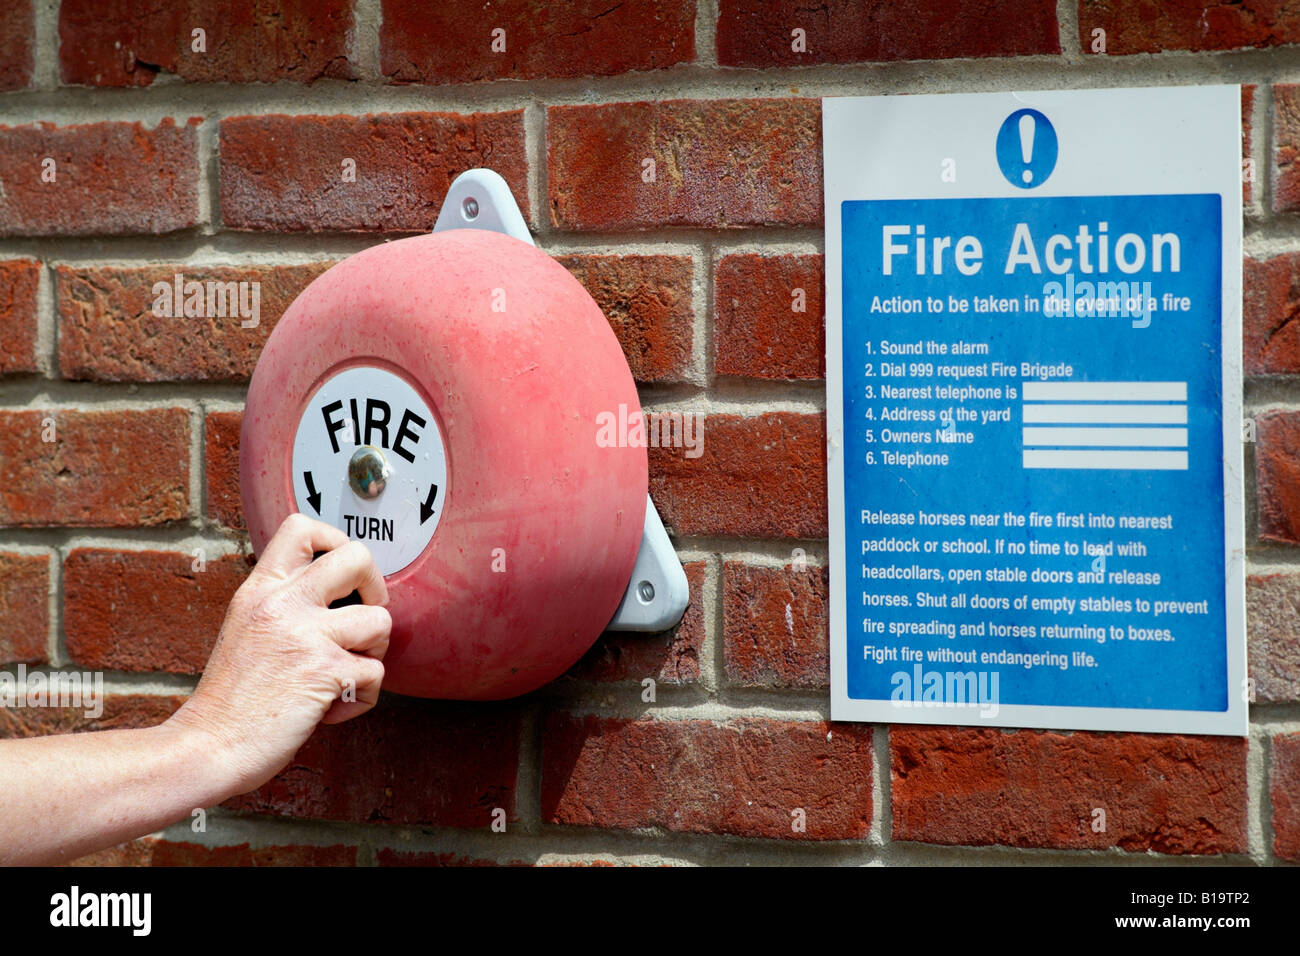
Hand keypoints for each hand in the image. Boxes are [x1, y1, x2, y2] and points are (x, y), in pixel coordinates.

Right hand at [168, 513, 390, 798]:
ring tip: (342, 674)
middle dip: (375, 588)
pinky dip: (361, 699)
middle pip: (358, 557)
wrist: (208, 747)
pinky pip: (375, 675)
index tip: (342, 577)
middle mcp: (282, 604)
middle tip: (361, 620)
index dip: (336, 542)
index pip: (302, 527)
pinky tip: (330, 709)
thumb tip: (336, 593)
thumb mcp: (245, 627)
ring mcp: (305, 636)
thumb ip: (283, 604)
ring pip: (380, 621)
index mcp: (260, 589)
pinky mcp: (325, 672)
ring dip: (372, 653)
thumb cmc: (230, 699)